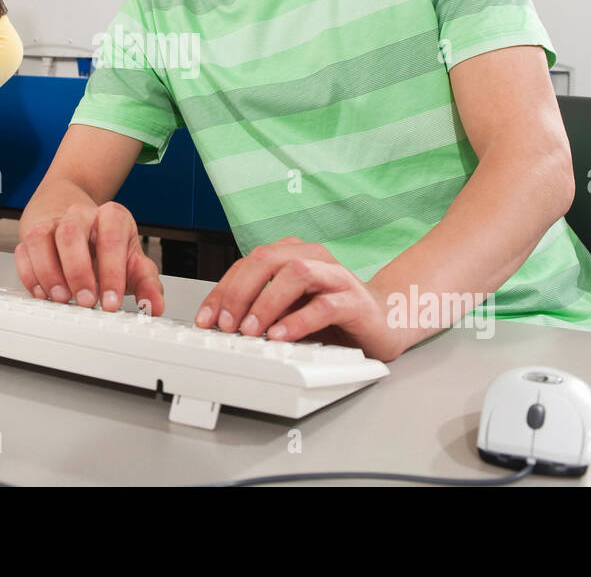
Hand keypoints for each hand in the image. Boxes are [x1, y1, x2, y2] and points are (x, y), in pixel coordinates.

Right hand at [14, 201, 164, 314]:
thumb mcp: (133, 260)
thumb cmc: (108, 243)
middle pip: (72, 233)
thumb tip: (154, 306)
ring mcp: (53, 223)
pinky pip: (24, 251)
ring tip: (62, 299)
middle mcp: (80, 215)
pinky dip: (31, 275)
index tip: (111, 301)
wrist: (79, 218)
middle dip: (78, 271)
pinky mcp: (32, 234)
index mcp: (111, 217)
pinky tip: (43, 294)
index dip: (111, 272)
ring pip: (42, 238)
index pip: (111, 239)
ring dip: (50, 273)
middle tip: (86, 302)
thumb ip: (146, 284)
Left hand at [194, 237, 398, 359]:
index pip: (248, 264)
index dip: (223, 291)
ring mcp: (336, 276)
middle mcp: (313, 258)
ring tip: (251, 331)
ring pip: (296, 274)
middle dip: (239, 293)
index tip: (206, 319)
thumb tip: (221, 324)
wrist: (384, 320)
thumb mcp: (287, 309)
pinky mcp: (355, 300)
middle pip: (267, 261)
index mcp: (292, 255)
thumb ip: (260, 309)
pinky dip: (299, 321)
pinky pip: (324, 305)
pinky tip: (282, 335)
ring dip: (267, 303)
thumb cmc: (332, 313)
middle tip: (226, 325)